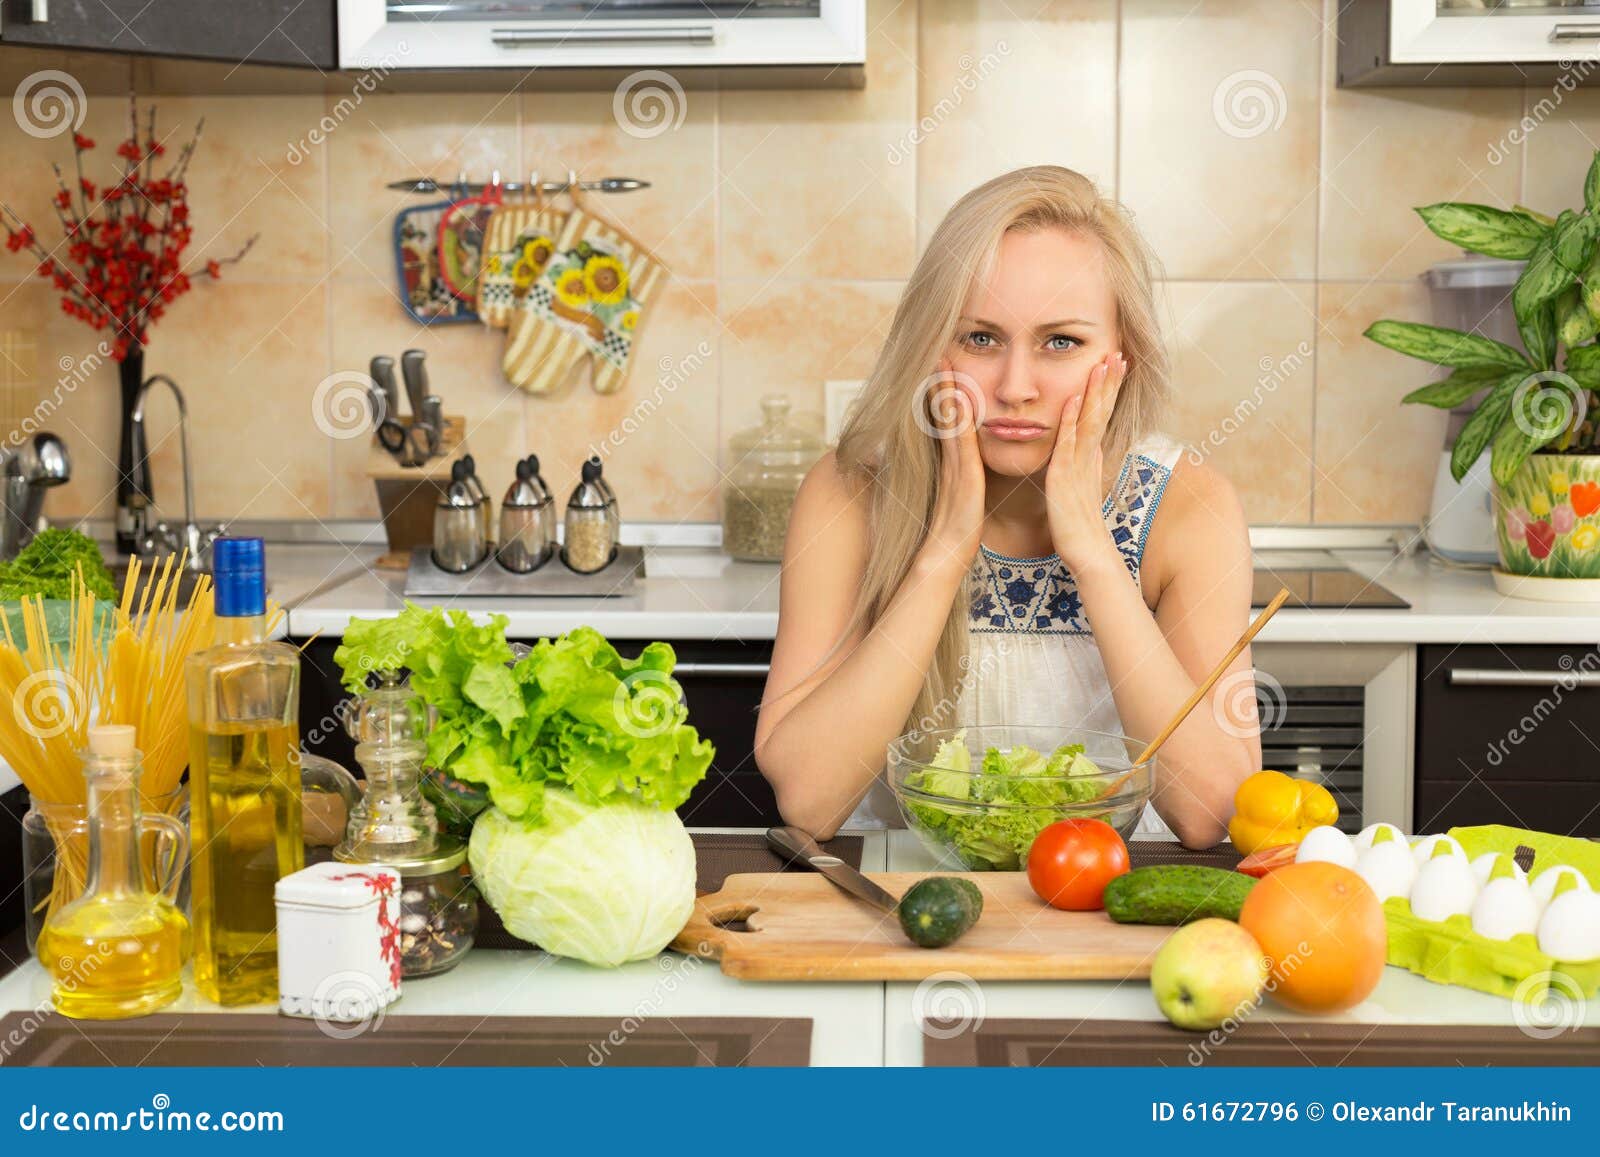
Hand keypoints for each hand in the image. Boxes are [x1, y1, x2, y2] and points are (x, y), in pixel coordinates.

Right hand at [918, 360, 985, 577]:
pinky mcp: (964, 479)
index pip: (948, 420)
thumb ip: (959, 474)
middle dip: (942, 384)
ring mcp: (955, 468)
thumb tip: (962, 461)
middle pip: (944, 414)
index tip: (944, 367)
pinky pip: (961, 445)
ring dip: (946, 394)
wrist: (948, 553)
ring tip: (944, 365)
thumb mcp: (961, 493)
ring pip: (950, 423)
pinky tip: (960, 401)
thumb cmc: (958, 528)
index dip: (945, 394)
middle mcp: (950, 460)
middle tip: (939, 354)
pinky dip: (959, 422)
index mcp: (953, 461)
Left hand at [1047, 352, 1125, 573]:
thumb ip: (1088, 464)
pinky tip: (1073, 400)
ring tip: (1103, 364)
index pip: (1102, 415)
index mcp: (1090, 457)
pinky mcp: (1064, 479)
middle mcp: (1088, 457)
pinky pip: (1069, 445)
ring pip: (1090, 422)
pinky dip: (1072, 422)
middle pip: (1102, 412)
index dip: (1109, 389)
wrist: (1087, 554)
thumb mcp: (1084, 487)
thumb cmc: (1081, 525)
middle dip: (1109, 382)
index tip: (1115, 363)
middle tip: (1118, 353)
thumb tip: (1095, 447)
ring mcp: (1078, 466)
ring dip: (1096, 392)